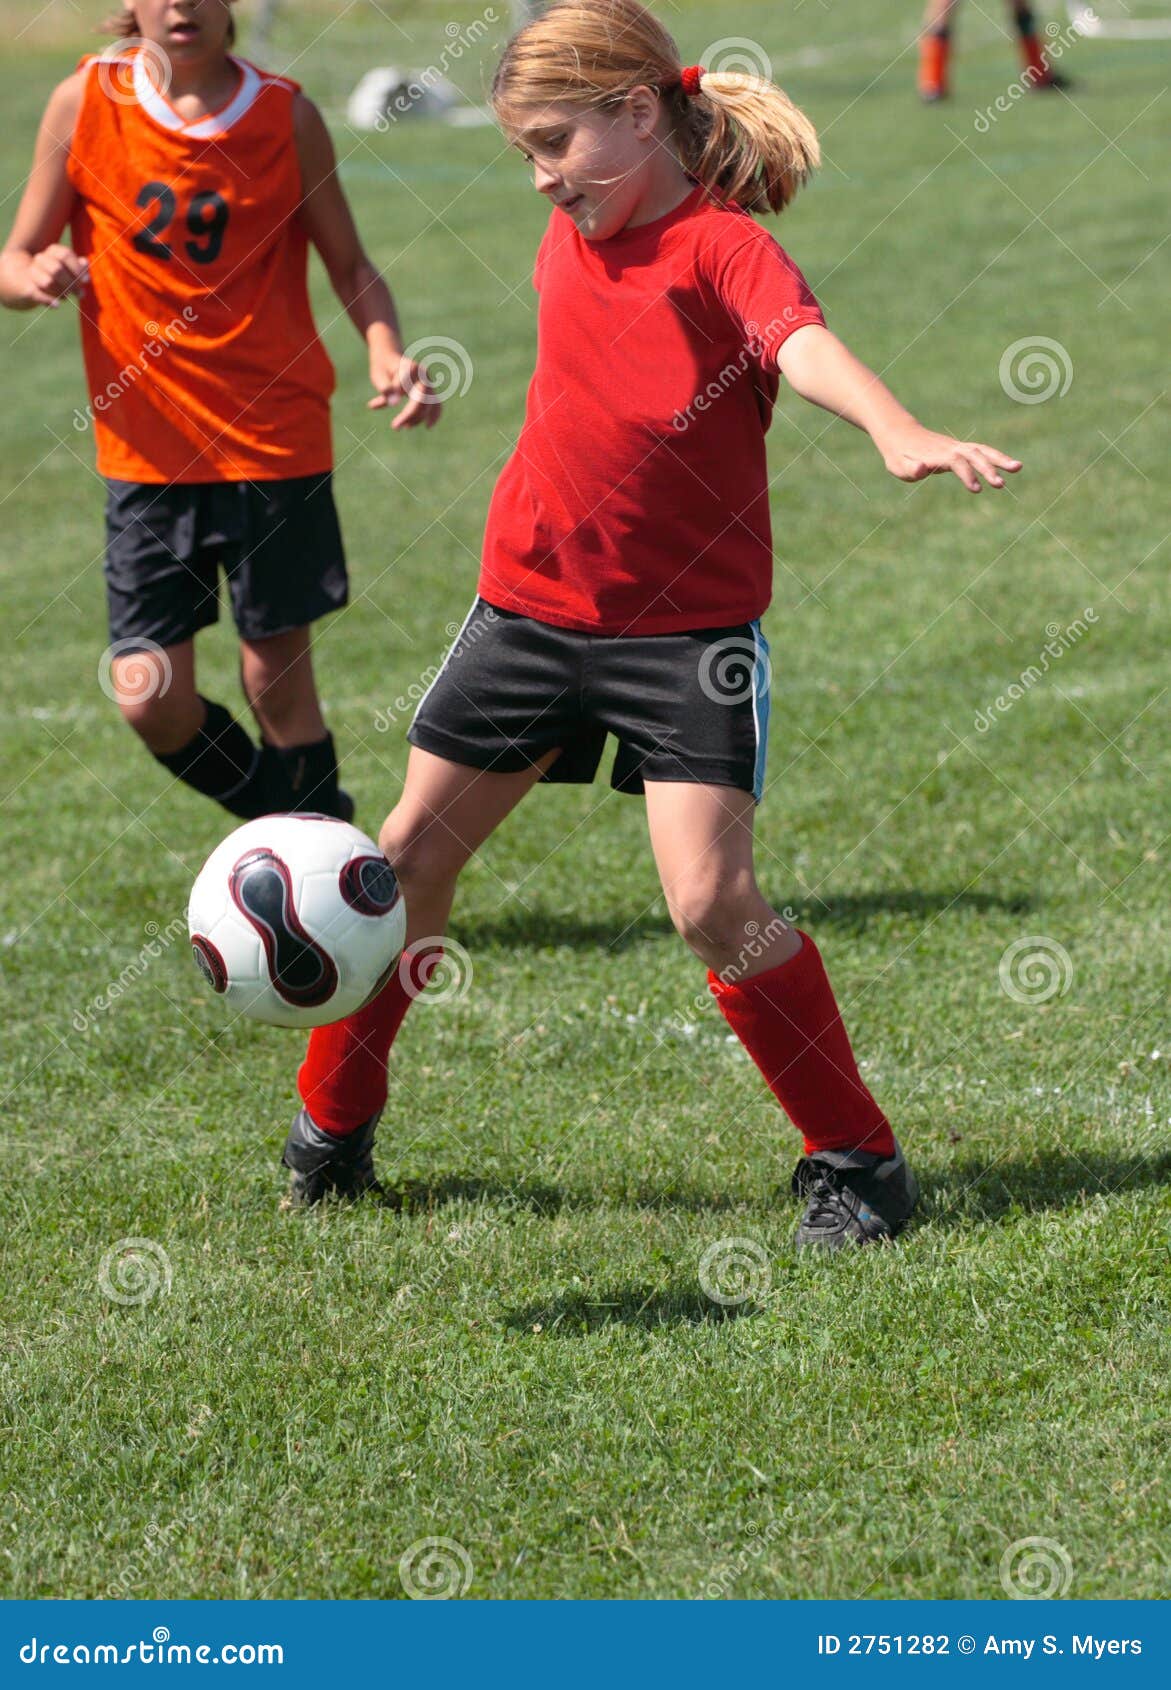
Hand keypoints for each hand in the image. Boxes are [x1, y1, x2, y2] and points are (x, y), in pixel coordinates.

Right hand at [24, 244, 88, 307]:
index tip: (85, 281)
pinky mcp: (25, 288)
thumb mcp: (65, 269)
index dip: (77, 268)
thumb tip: (84, 263)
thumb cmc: (50, 274)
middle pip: (57, 269)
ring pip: (47, 282)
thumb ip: (76, 266)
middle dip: (72, 283)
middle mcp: (40, 259)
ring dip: (61, 293)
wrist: (21, 281)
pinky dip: (49, 300)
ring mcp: (31, 273)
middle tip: (80, 294)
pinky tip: (57, 305)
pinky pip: (38, 294)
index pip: (64, 254)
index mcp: (51, 252)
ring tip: (65, 298)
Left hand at [367, 352, 440, 430]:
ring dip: (418, 417)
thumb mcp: (378, 376)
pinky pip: (436, 404)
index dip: (398, 394)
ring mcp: (428, 383)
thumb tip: (394, 404)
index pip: (408, 385)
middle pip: (422, 398)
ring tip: (405, 426)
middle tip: (394, 426)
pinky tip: (428, 426)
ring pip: (429, 404)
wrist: (390, 357)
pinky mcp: (430, 391)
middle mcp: (423, 375)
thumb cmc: (382, 367)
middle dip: (410, 415)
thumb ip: (385, 388)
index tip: (383, 403)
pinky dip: (434, 415)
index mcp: (411, 368)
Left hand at [880, 425, 1020, 492]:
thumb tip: (921, 469)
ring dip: (1000, 459)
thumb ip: (910, 468)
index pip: (957, 464)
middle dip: (989, 468)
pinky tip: (1008, 466)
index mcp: (938, 455)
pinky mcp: (960, 449)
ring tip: (1019, 467)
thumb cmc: (898, 455)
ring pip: (982, 450)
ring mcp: (957, 447)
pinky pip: (981, 452)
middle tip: (1002, 484)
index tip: (976, 489)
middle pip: (975, 455)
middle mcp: (951, 448)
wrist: (900, 434)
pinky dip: (995, 457)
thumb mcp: (898, 465)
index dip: (967, 475)